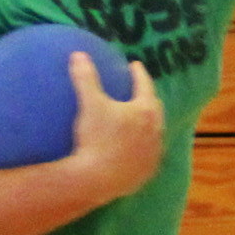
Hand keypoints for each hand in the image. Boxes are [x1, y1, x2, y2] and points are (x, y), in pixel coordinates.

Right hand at [68, 56, 163, 204]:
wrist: (97, 179)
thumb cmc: (96, 138)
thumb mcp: (89, 104)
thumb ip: (86, 77)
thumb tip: (78, 54)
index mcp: (146, 111)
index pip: (145, 86)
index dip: (139, 74)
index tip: (134, 65)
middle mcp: (156, 131)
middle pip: (155, 109)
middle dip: (148, 98)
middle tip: (139, 92)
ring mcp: (154, 154)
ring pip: (155, 134)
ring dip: (148, 125)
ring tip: (137, 121)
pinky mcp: (147, 172)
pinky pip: (147, 156)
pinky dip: (142, 148)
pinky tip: (132, 149)